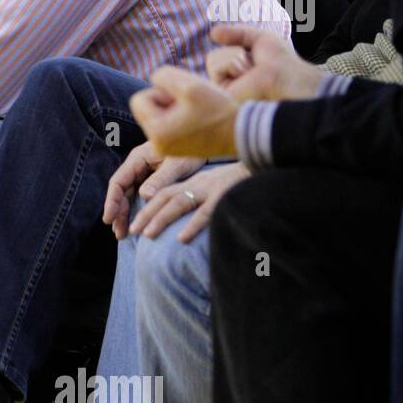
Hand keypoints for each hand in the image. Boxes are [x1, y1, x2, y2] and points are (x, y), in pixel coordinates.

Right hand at [101, 140, 205, 240]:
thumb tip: (144, 196)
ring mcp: (143, 174)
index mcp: (137, 159)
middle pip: (121, 192)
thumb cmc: (190, 149)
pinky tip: (136, 224)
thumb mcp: (177, 164)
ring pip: (128, 197)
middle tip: (119, 233)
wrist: (203, 143)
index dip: (111, 201)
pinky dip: (135, 211)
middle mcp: (136, 167)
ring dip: (124, 215)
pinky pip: (138, 198)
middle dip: (117, 213)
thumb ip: (161, 179)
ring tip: (122, 234)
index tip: (109, 218)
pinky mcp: (151, 181)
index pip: (118, 182)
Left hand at [130, 67, 239, 158]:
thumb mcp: (190, 84)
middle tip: (189, 101)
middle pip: (146, 109)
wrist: (242, 133)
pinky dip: (180, 117)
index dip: (159, 91)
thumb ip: (163, 76)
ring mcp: (167, 149)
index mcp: (156, 132)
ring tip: (195, 109)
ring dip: (173, 107)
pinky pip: (168, 126)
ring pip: (158, 116)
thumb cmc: (217, 110)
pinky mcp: (177, 149)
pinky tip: (198, 117)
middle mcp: (157, 145)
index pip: (138, 100)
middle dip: (164, 100)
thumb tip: (154, 81)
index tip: (181, 96)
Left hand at [130, 162, 249, 242]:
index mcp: (197, 182)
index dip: (148, 207)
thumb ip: (203, 201)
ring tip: (147, 234)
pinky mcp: (226, 196)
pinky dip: (192, 225)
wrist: (270, 162)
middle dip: (147, 214)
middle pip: (166, 197)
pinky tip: (180, 239)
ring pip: (180, 203)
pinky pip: (206, 212)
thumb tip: (187, 222)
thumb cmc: (246, 181)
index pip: (166, 193)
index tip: (134, 224)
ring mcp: (213, 189)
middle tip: (132, 231)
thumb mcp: (220, 188)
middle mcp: (200, 183)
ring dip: (161, 218)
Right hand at [205, 24, 321, 101]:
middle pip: (214, 55)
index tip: (255, 58)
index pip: (219, 53)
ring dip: (237, 58)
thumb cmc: (279, 62)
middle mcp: (225, 84)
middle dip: (236, 52)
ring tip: (251, 72)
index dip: (237, 48)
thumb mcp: (259, 39)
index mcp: (233, 75)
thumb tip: (212, 32)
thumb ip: (236, 33)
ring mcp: (221, 91)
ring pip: (214, 58)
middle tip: (254, 65)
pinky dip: (233, 64)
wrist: (287, 77)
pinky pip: (215, 66)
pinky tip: (246, 77)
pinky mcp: (219, 93)